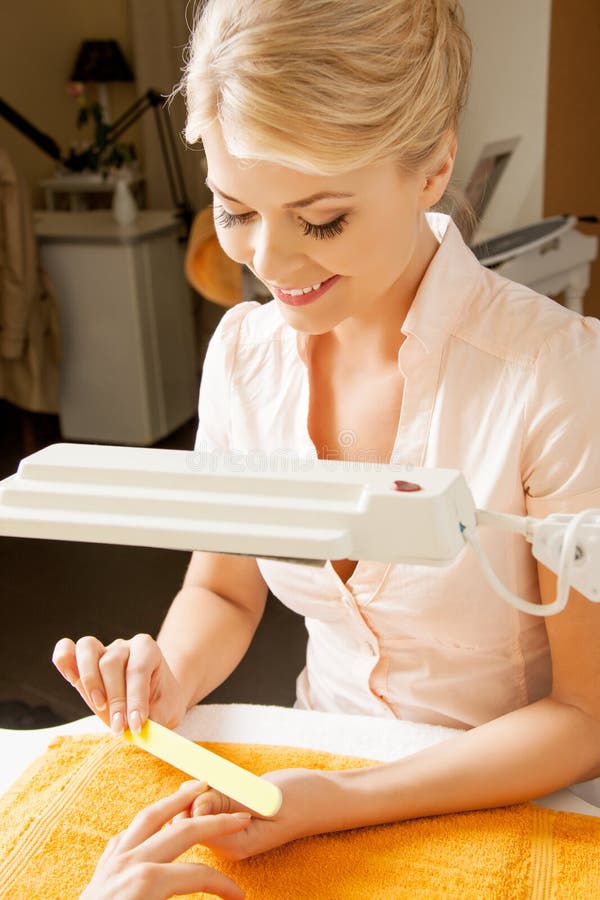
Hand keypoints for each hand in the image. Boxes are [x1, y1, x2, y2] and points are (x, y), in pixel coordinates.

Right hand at [52, 633, 186, 733]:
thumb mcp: (167, 710)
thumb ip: (155, 718)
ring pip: (88, 648)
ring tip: (99, 706)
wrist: (157, 697)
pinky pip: (66, 650)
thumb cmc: (161, 703)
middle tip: (121, 727)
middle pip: (111, 662)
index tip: (137, 726)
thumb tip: (138, 729)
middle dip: (115, 699)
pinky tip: (71, 678)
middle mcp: (124, 646)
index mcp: (148, 649)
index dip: (135, 699)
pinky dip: (64, 662)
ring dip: (90, 681)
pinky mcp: (83, 664)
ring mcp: (102, 650)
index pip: (138, 669)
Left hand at [80, 780, 249, 899]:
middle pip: (181, 831)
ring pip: (149, 818)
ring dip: (176, 801)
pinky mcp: (101, 868)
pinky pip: (126, 834)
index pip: (199, 874)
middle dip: (213, 823)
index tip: (240, 896)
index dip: (224, 885)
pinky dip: (147, 822)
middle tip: (239, 817)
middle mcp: (131, 863)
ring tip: (197, 787)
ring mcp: (113, 862)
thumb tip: (214, 895)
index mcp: (148, 882)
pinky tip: (156, 820)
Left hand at [174, 767, 349, 859]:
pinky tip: (223, 781)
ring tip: (222, 780)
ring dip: (202, 788)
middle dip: (194, 794)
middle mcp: (227, 841)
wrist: (324, 796)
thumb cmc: (301, 798)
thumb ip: (228, 802)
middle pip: (188, 818)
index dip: (193, 801)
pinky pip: (210, 801)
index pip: (192, 827)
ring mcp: (229, 829)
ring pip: (196, 807)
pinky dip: (211, 787)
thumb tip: (194, 806)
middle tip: (214, 779)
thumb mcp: (265, 798)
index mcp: (234, 844)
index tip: (209, 783)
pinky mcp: (233, 815)